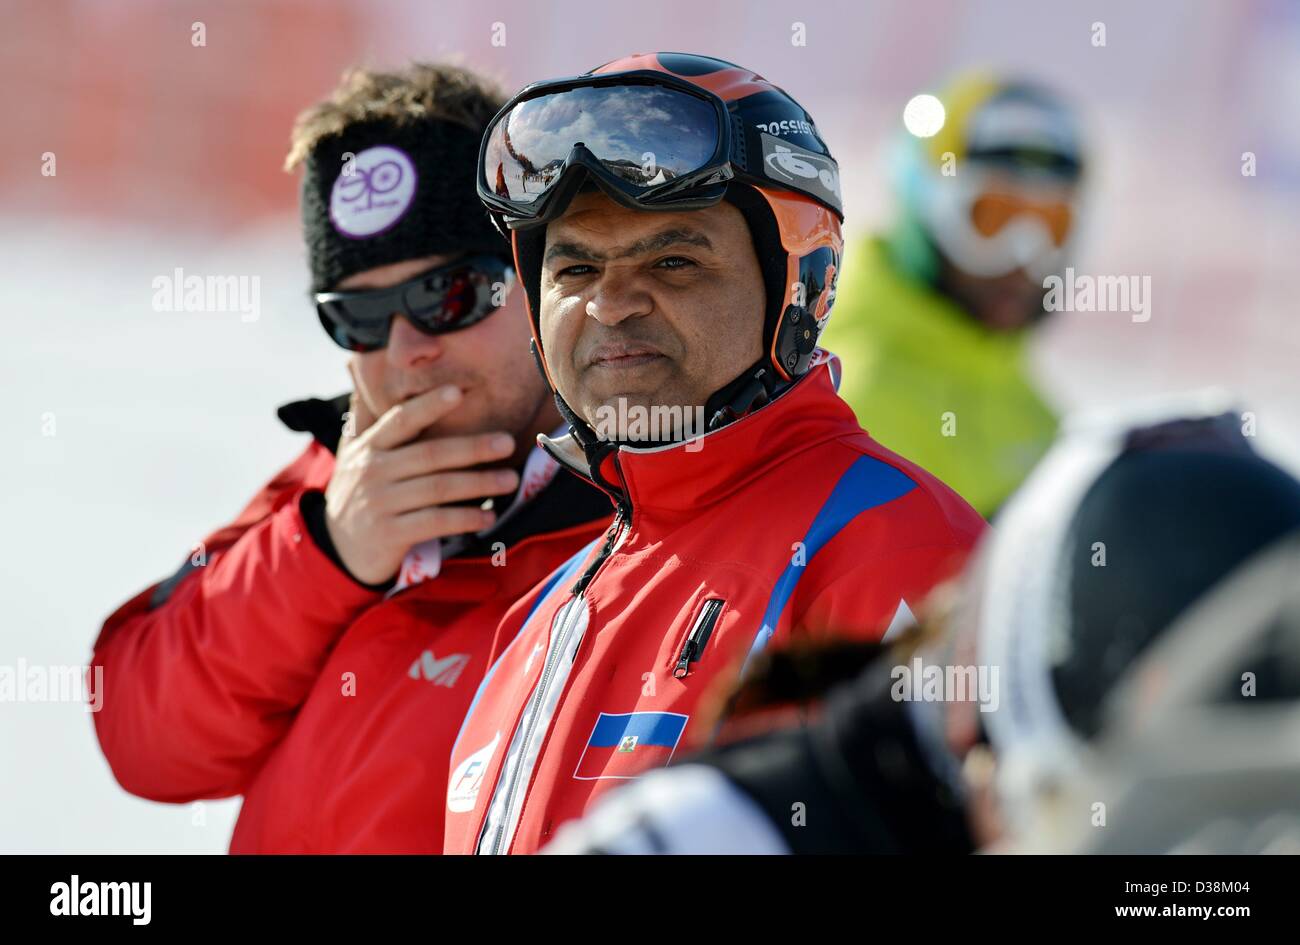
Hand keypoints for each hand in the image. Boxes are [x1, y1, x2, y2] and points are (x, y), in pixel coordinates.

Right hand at [323, 370, 518, 584]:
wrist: (338, 547)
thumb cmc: (360, 492)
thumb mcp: (356, 455)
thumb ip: (368, 419)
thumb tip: (360, 364)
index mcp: (369, 447)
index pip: (401, 421)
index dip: (428, 406)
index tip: (457, 392)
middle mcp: (372, 471)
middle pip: (430, 454)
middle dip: (472, 447)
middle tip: (508, 442)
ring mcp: (380, 504)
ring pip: (438, 488)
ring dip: (478, 484)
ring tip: (509, 480)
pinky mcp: (389, 534)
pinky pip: (434, 522)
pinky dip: (464, 519)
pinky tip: (487, 517)